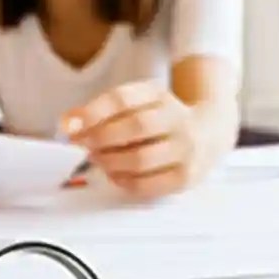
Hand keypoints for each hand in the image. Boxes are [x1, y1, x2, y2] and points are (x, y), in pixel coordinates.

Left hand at [61, 82, 202, 201]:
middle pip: (134, 127)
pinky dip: (125, 182)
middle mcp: (177, 118)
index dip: (93, 111)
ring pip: (141, 158)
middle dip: (100, 139)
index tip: (69, 124)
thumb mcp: (138, 102)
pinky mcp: (186, 176)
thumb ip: (103, 110)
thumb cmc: (161, 119)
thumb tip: (67, 124)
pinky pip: (148, 184)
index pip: (123, 98)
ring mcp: (185, 149)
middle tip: (84, 146)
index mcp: (160, 95)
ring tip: (99, 160)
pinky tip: (116, 175)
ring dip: (110, 162)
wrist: (211, 132)